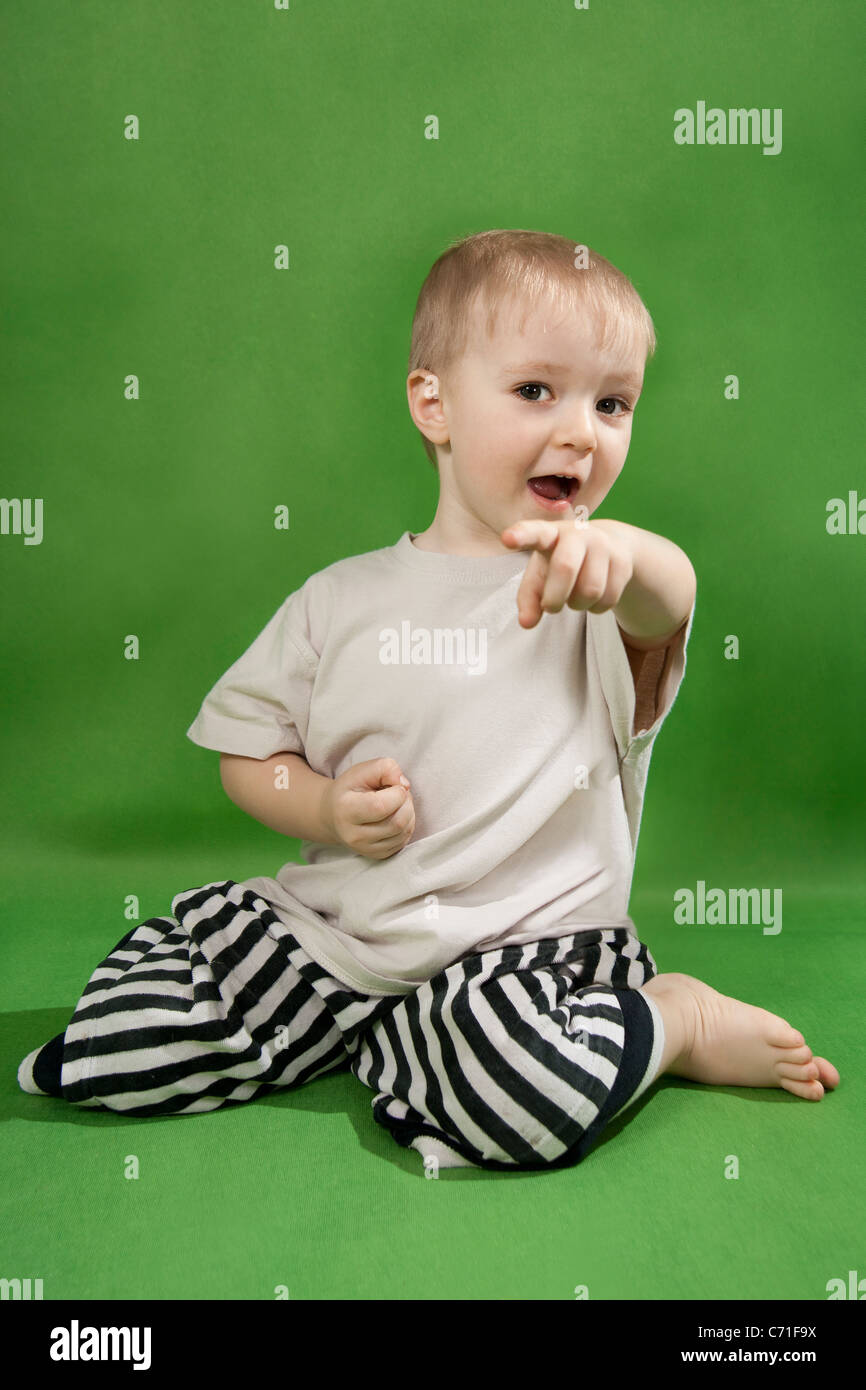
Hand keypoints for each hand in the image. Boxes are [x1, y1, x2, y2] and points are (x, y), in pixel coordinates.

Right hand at [323, 757, 415, 859]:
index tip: (393, 785)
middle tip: (398, 793)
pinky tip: (395, 816)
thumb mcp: (362, 770)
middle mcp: (354, 835)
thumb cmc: (349, 790)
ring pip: (404, 832)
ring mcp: (365, 849)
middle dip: (406, 803)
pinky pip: (403, 841)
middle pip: (397, 822)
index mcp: (346, 810)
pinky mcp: (376, 856)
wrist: (332, 815)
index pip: (382, 806)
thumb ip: (386, 768)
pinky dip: (406, 826)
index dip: (397, 792)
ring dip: (409, 814)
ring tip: (396, 804)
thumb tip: (405, 785)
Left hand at [500, 516, 633, 628]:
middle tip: (551, 607)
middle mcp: (578, 533)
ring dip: (579, 605)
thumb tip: (526, 623)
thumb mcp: (541, 575)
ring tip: (575, 596)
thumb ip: (529, 598)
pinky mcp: (623, 560)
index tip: (507, 539)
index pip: (534, 533)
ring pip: (590, 590)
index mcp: (549, 533)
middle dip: (555, 597)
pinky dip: (597, 607)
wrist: (608, 544)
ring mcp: (604, 544)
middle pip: (565, 568)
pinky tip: (594, 596)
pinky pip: (608, 599)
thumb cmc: (561, 560)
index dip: (521, 536)